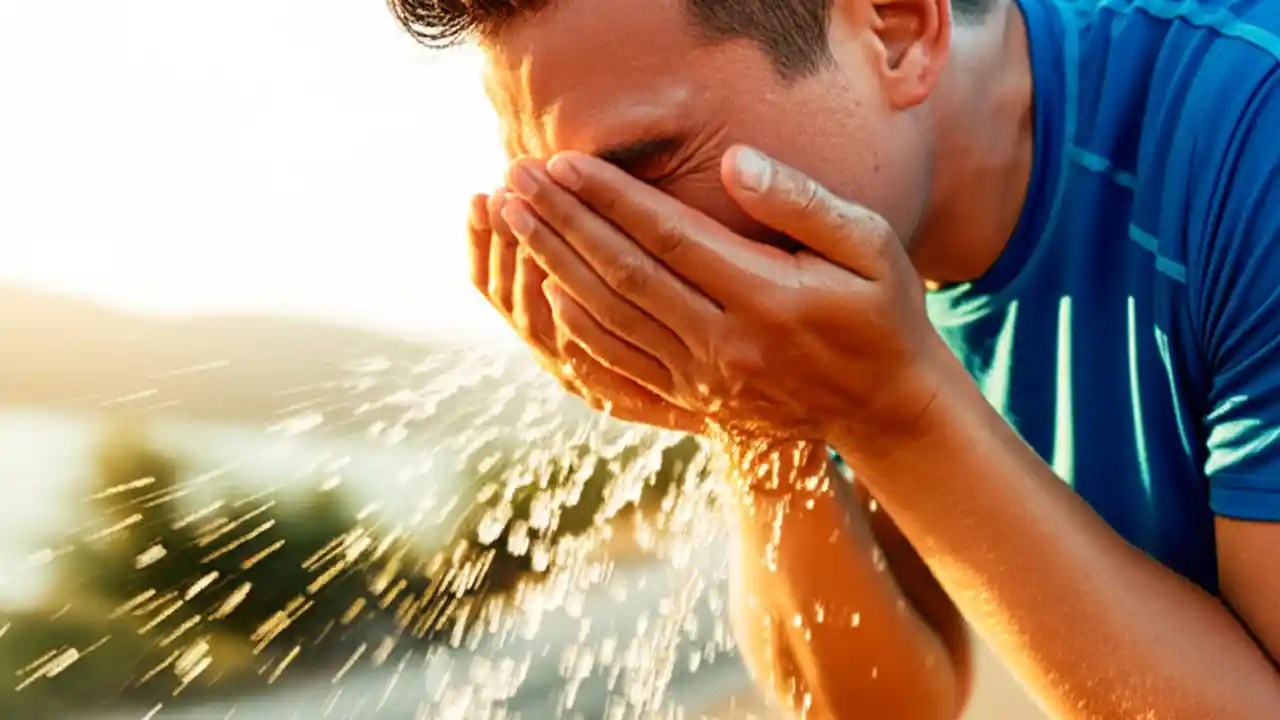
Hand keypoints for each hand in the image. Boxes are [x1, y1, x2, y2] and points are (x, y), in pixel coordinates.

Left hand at [497, 146, 954, 450]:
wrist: (884, 407)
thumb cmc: (881, 312)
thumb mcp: (870, 245)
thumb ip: (801, 202)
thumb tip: (732, 163)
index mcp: (766, 297)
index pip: (668, 236)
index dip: (609, 197)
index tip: (562, 161)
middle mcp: (725, 344)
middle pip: (623, 275)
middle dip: (562, 222)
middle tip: (516, 178)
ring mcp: (704, 380)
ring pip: (609, 319)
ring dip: (553, 267)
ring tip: (512, 222)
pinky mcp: (692, 403)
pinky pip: (618, 365)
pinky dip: (576, 327)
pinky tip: (544, 290)